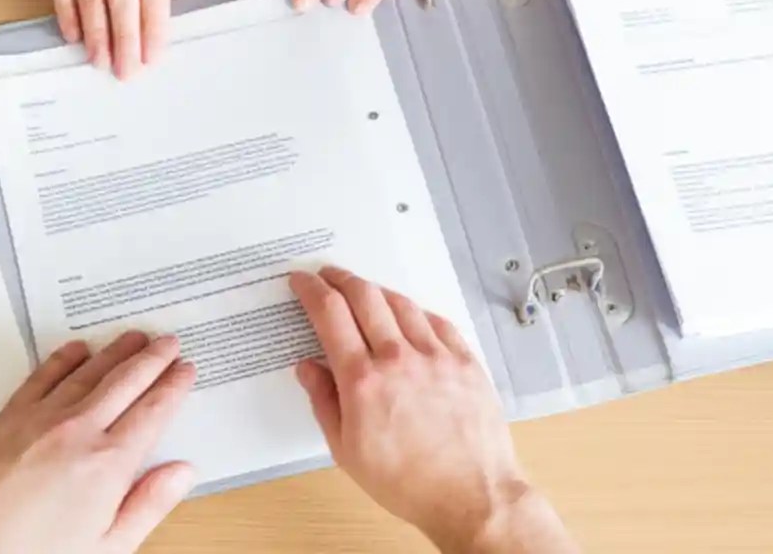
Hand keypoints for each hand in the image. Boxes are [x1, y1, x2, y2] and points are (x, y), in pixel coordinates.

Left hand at [0, 332, 196, 553]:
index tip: (184, 372)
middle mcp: (77, 432)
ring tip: (133, 339)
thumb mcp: (106, 547)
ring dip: (115, 352)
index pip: (153, 411)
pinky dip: (64, 359)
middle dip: (151, 359)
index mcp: (108, 464)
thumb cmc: (27, 553)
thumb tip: (179, 475)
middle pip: (125, 381)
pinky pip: (44, 376)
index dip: (173, 387)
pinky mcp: (9, 416)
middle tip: (167, 344)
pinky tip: (76, 351)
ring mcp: (41, 419)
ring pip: (89, 372)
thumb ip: (147, 505)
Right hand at [290, 267, 576, 552]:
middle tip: (328, 276)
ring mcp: (436, 357)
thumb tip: (308, 368)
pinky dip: (416, 311)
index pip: (329, 315)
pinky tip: (409, 315)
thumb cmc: (408, 482)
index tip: (302, 281)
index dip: (311, 290)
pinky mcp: (465, 362)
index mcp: (363, 381)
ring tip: (365, 292)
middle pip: (364, 296)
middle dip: (340, 278)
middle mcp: (399, 359)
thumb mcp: (346, 451)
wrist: (471, 496)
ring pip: (401, 303)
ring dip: (376, 290)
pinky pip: (437, 321)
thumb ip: (323, 401)